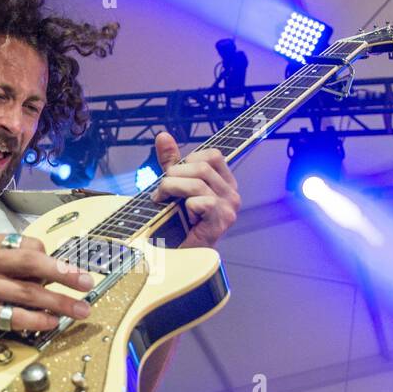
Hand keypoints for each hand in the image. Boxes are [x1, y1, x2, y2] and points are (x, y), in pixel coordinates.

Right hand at [0, 234, 96, 341]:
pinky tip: (53, 322)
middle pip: (33, 263)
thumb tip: (49, 272)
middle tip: (87, 282)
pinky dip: (39, 320)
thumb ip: (9, 263)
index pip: (29, 245)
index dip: (51, 258)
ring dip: (60, 302)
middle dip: (65, 273)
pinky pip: (16, 317)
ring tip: (80, 309)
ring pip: (30, 293)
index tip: (67, 271)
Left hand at [149, 132, 240, 248]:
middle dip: (174, 175)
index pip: (213, 155)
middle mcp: (231, 193)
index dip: (188, 160)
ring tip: (162, 200)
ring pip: (198, 183)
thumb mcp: (175, 186)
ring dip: (172, 188)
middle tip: (161, 191)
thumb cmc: (179, 222)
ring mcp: (229, 208)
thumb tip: (162, 136)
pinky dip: (185, 205)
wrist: (180, 255)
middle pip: (202, 167)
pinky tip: (181, 216)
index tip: (173, 175)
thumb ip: (171, 161)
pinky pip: (202, 202)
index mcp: (224, 182)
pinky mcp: (221, 221)